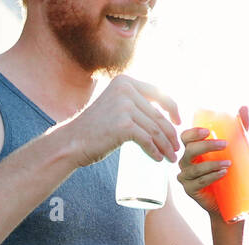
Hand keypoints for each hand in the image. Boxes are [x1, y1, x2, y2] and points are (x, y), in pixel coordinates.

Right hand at [62, 73, 179, 166]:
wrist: (70, 142)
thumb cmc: (92, 129)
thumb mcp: (113, 106)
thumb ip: (133, 103)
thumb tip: (161, 112)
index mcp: (125, 81)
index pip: (158, 92)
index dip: (172, 108)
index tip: (178, 122)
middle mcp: (125, 90)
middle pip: (157, 115)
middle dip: (170, 134)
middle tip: (176, 148)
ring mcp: (124, 107)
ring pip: (155, 130)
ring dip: (165, 146)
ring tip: (170, 158)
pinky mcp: (123, 125)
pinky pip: (147, 140)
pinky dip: (154, 151)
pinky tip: (157, 159)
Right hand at [177, 107, 248, 217]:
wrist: (229, 200)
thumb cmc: (230, 171)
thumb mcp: (237, 148)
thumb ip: (239, 128)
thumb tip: (243, 107)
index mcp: (193, 150)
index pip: (185, 137)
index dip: (193, 133)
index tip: (207, 131)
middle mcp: (186, 162)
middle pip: (189, 150)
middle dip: (206, 146)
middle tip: (225, 144)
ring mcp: (186, 177)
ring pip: (194, 168)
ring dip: (211, 164)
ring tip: (228, 163)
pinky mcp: (190, 190)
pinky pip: (198, 182)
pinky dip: (211, 177)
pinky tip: (223, 173)